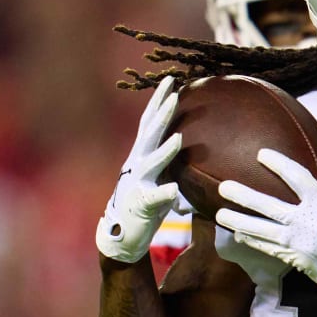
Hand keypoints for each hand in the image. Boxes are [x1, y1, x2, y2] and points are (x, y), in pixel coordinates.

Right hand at [96, 76, 181, 262]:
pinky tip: (173, 190)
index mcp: (144, 155)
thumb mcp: (161, 177)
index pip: (152, 123)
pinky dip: (164, 193)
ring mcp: (138, 183)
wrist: (122, 235)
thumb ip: (172, 161)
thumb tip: (195, 144)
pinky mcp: (142, 205)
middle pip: (150, 133)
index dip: (159, 101)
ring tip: (179, 138)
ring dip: (164, 151)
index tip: (171, 81)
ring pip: (152, 164)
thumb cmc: (146, 205)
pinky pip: (154, 199)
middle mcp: (138, 164)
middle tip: (173, 91)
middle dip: (161, 112)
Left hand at [215, 147, 316, 299]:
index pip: (297, 178)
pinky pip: (267, 247)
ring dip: (239, 222)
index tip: (262, 155)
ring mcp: (297, 241)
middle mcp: (307, 221)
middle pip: (269, 206)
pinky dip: (251, 240)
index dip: (279, 164)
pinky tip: (236, 234)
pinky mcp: (293, 257)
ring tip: (220, 214)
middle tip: (225, 187)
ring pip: (262, 230)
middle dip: (245, 196)